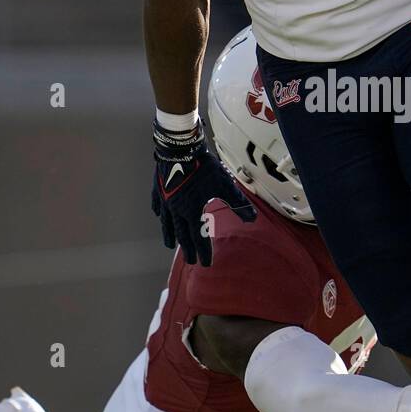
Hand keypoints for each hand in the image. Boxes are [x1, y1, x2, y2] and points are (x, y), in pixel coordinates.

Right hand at [152, 119, 255, 264]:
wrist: (181, 148)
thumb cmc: (204, 167)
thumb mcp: (224, 185)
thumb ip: (237, 203)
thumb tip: (252, 218)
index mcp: (191, 210)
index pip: (197, 237)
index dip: (203, 251)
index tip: (205, 264)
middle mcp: (176, 209)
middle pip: (181, 234)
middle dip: (187, 249)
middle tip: (189, 261)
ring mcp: (165, 198)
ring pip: (167, 222)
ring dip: (170, 235)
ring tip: (170, 244)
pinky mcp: (159, 187)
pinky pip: (158, 204)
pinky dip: (160, 212)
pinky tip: (158, 215)